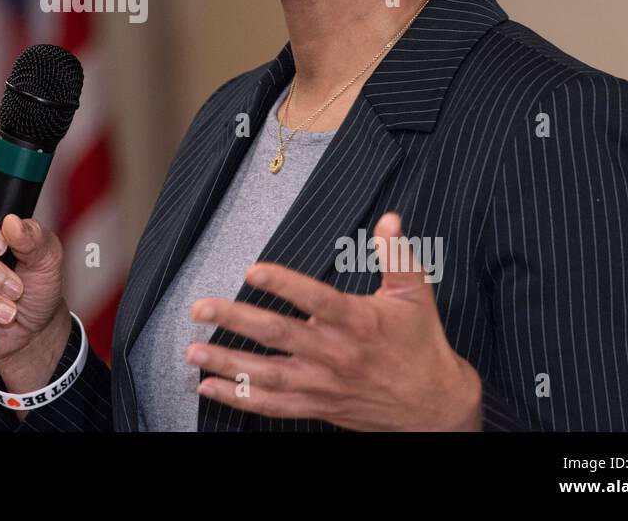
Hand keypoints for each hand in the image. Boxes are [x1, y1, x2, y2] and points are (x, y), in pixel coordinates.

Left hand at [184, 212, 482, 430]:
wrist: (435, 408)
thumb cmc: (421, 345)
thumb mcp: (415, 296)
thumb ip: (398, 256)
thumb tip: (388, 219)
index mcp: (358, 322)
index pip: (316, 299)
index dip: (284, 284)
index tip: (252, 271)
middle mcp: (335, 354)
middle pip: (279, 336)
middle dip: (235, 321)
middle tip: (200, 309)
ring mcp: (323, 384)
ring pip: (268, 375)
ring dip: (228, 363)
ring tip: (193, 351)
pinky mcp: (317, 405)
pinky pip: (273, 405)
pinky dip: (240, 399)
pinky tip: (210, 388)